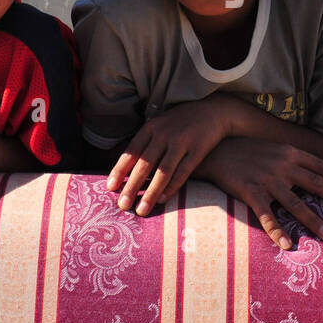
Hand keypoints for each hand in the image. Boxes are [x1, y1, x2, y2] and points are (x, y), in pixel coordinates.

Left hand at [108, 100, 229, 215]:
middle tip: (122, 205)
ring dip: (151, 193)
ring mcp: (181, 142)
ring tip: (141, 210)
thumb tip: (121, 166)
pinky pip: (182, 172)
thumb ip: (142, 143)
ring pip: (163, 172)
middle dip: (132, 186)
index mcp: (151, 128)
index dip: (120, 170)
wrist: (212, 111)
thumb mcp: (158, 125)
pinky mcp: (197, 150)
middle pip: (144, 164)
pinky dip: (172, 187)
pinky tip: (162, 200)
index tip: (110, 188)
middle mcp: (164, 134)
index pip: (131, 152)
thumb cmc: (179, 123)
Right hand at [200, 138, 322, 250]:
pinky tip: (287, 244)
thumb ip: (291, 158)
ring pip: (295, 203)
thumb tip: (310, 169)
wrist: (216, 150)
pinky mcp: (251, 192)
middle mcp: (282, 165)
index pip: (320, 166)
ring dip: (314, 220)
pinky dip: (277, 231)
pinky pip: (267, 215)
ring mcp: (267, 179)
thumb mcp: (273, 148)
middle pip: (315, 183)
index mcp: (289, 153)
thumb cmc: (246, 151)